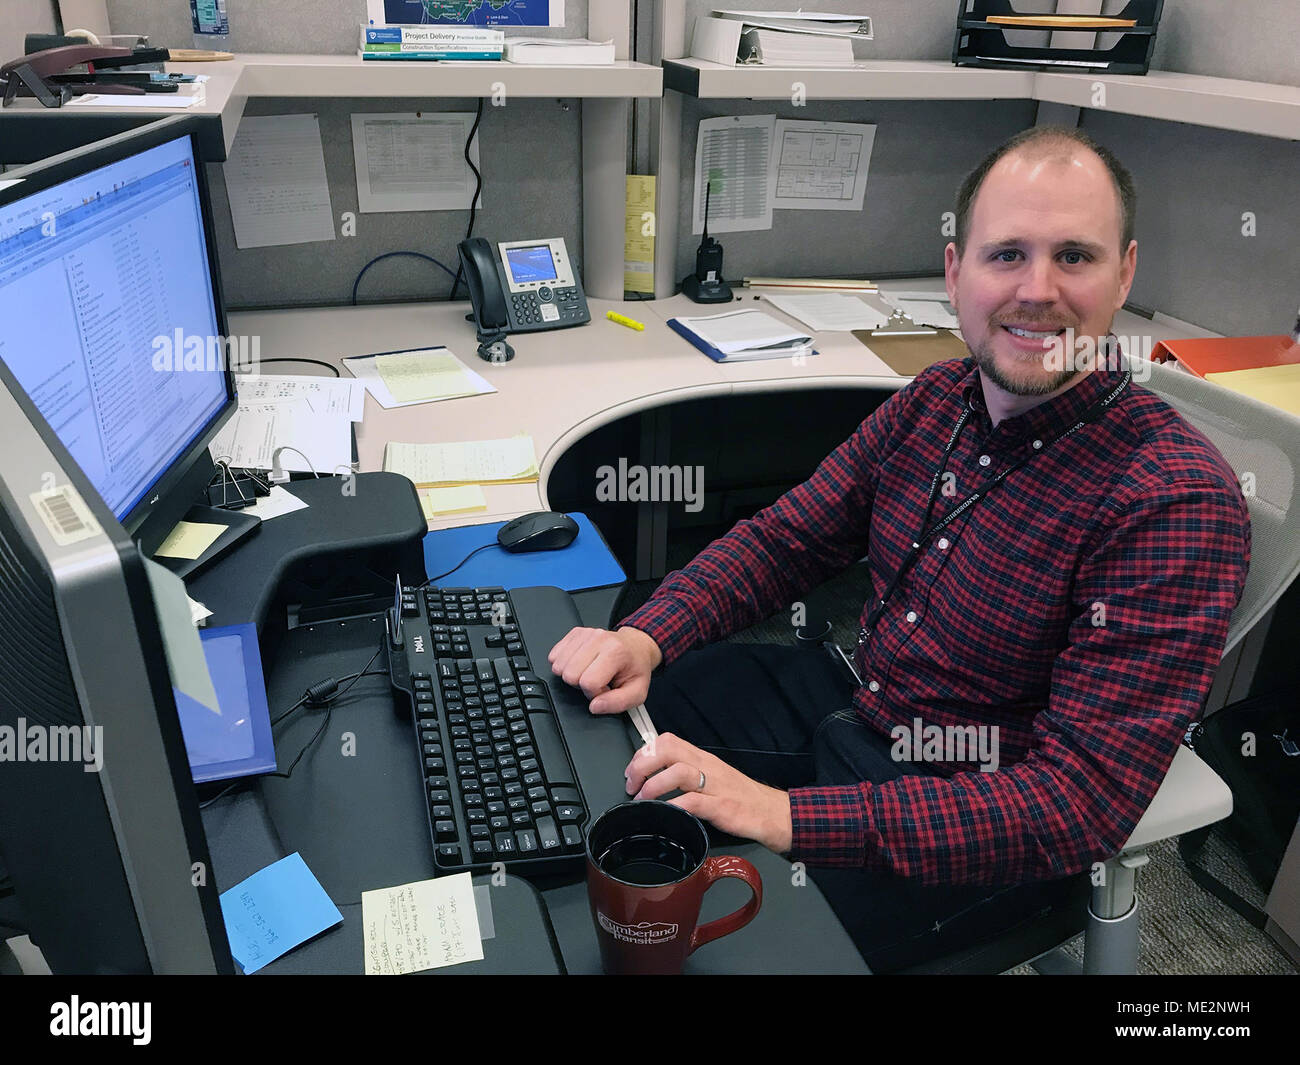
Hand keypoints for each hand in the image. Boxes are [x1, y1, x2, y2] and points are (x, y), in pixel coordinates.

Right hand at [548, 625, 662, 714]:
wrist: (635, 647)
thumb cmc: (635, 668)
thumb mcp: (637, 692)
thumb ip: (617, 703)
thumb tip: (594, 707)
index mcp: (615, 652)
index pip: (588, 682)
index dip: (595, 693)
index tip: (606, 689)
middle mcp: (598, 639)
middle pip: (569, 674)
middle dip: (582, 684)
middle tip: (598, 680)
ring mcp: (584, 634)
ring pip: (558, 666)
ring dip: (573, 674)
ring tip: (590, 672)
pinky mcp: (574, 633)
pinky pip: (554, 656)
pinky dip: (565, 664)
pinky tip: (581, 664)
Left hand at [624, 733, 792, 854]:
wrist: (773, 813)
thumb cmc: (741, 797)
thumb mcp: (711, 778)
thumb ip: (686, 773)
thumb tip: (654, 776)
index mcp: (702, 758)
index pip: (667, 741)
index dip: (643, 753)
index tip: (632, 771)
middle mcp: (707, 766)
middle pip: (668, 750)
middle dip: (642, 766)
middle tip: (632, 784)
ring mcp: (715, 786)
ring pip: (678, 772)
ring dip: (654, 786)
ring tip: (643, 800)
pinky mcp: (722, 807)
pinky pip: (694, 802)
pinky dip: (675, 806)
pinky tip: (666, 812)